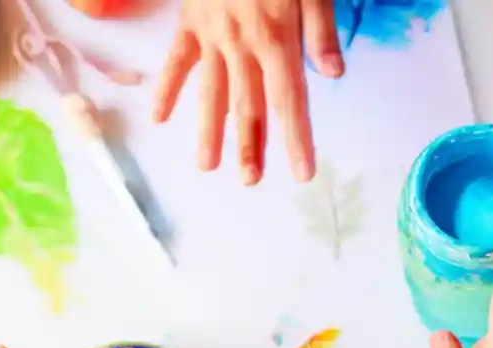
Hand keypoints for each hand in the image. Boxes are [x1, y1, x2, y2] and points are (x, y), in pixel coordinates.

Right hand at [153, 0, 342, 183]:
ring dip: (209, 131)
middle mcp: (242, 44)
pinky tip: (159, 118)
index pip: (290, 99)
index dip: (296, 138)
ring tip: (208, 167)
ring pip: (210, 91)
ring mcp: (211, 34)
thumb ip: (321, 30)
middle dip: (250, 145)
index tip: (301, 172)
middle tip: (250, 182)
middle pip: (248, 103)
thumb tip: (334, 75)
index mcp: (276, 38)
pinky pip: (176, 60)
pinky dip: (167, 89)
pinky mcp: (189, 21)